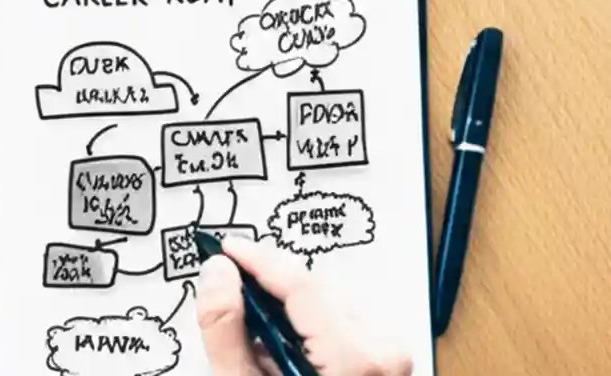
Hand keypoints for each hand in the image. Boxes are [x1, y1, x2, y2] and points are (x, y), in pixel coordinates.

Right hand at [196, 237, 411, 375]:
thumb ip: (226, 331)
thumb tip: (217, 275)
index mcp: (357, 358)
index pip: (301, 283)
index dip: (257, 259)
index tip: (226, 247)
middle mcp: (386, 351)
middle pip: (316, 290)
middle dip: (271, 291)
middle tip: (233, 307)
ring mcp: (393, 357)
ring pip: (329, 304)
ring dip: (292, 315)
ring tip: (263, 354)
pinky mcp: (391, 363)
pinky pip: (344, 325)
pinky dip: (312, 331)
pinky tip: (289, 360)